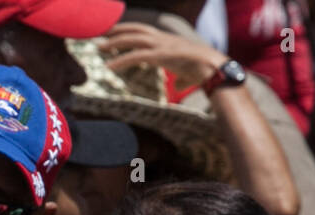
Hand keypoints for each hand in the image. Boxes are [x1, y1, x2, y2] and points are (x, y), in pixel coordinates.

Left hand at [98, 22, 227, 87]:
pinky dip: (121, 61)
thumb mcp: (187, 74)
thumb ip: (179, 79)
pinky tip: (109, 66)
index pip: (146, 31)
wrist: (215, 70)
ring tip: (99, 47)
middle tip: (101, 34)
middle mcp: (164, 39)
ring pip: (133, 39)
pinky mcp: (162, 55)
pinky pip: (136, 56)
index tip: (116, 32)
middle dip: (118, 30)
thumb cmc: (204, 72)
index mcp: (169, 41)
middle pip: (137, 29)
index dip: (130, 30)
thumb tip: (176, 85)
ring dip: (114, 43)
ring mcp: (163, 45)